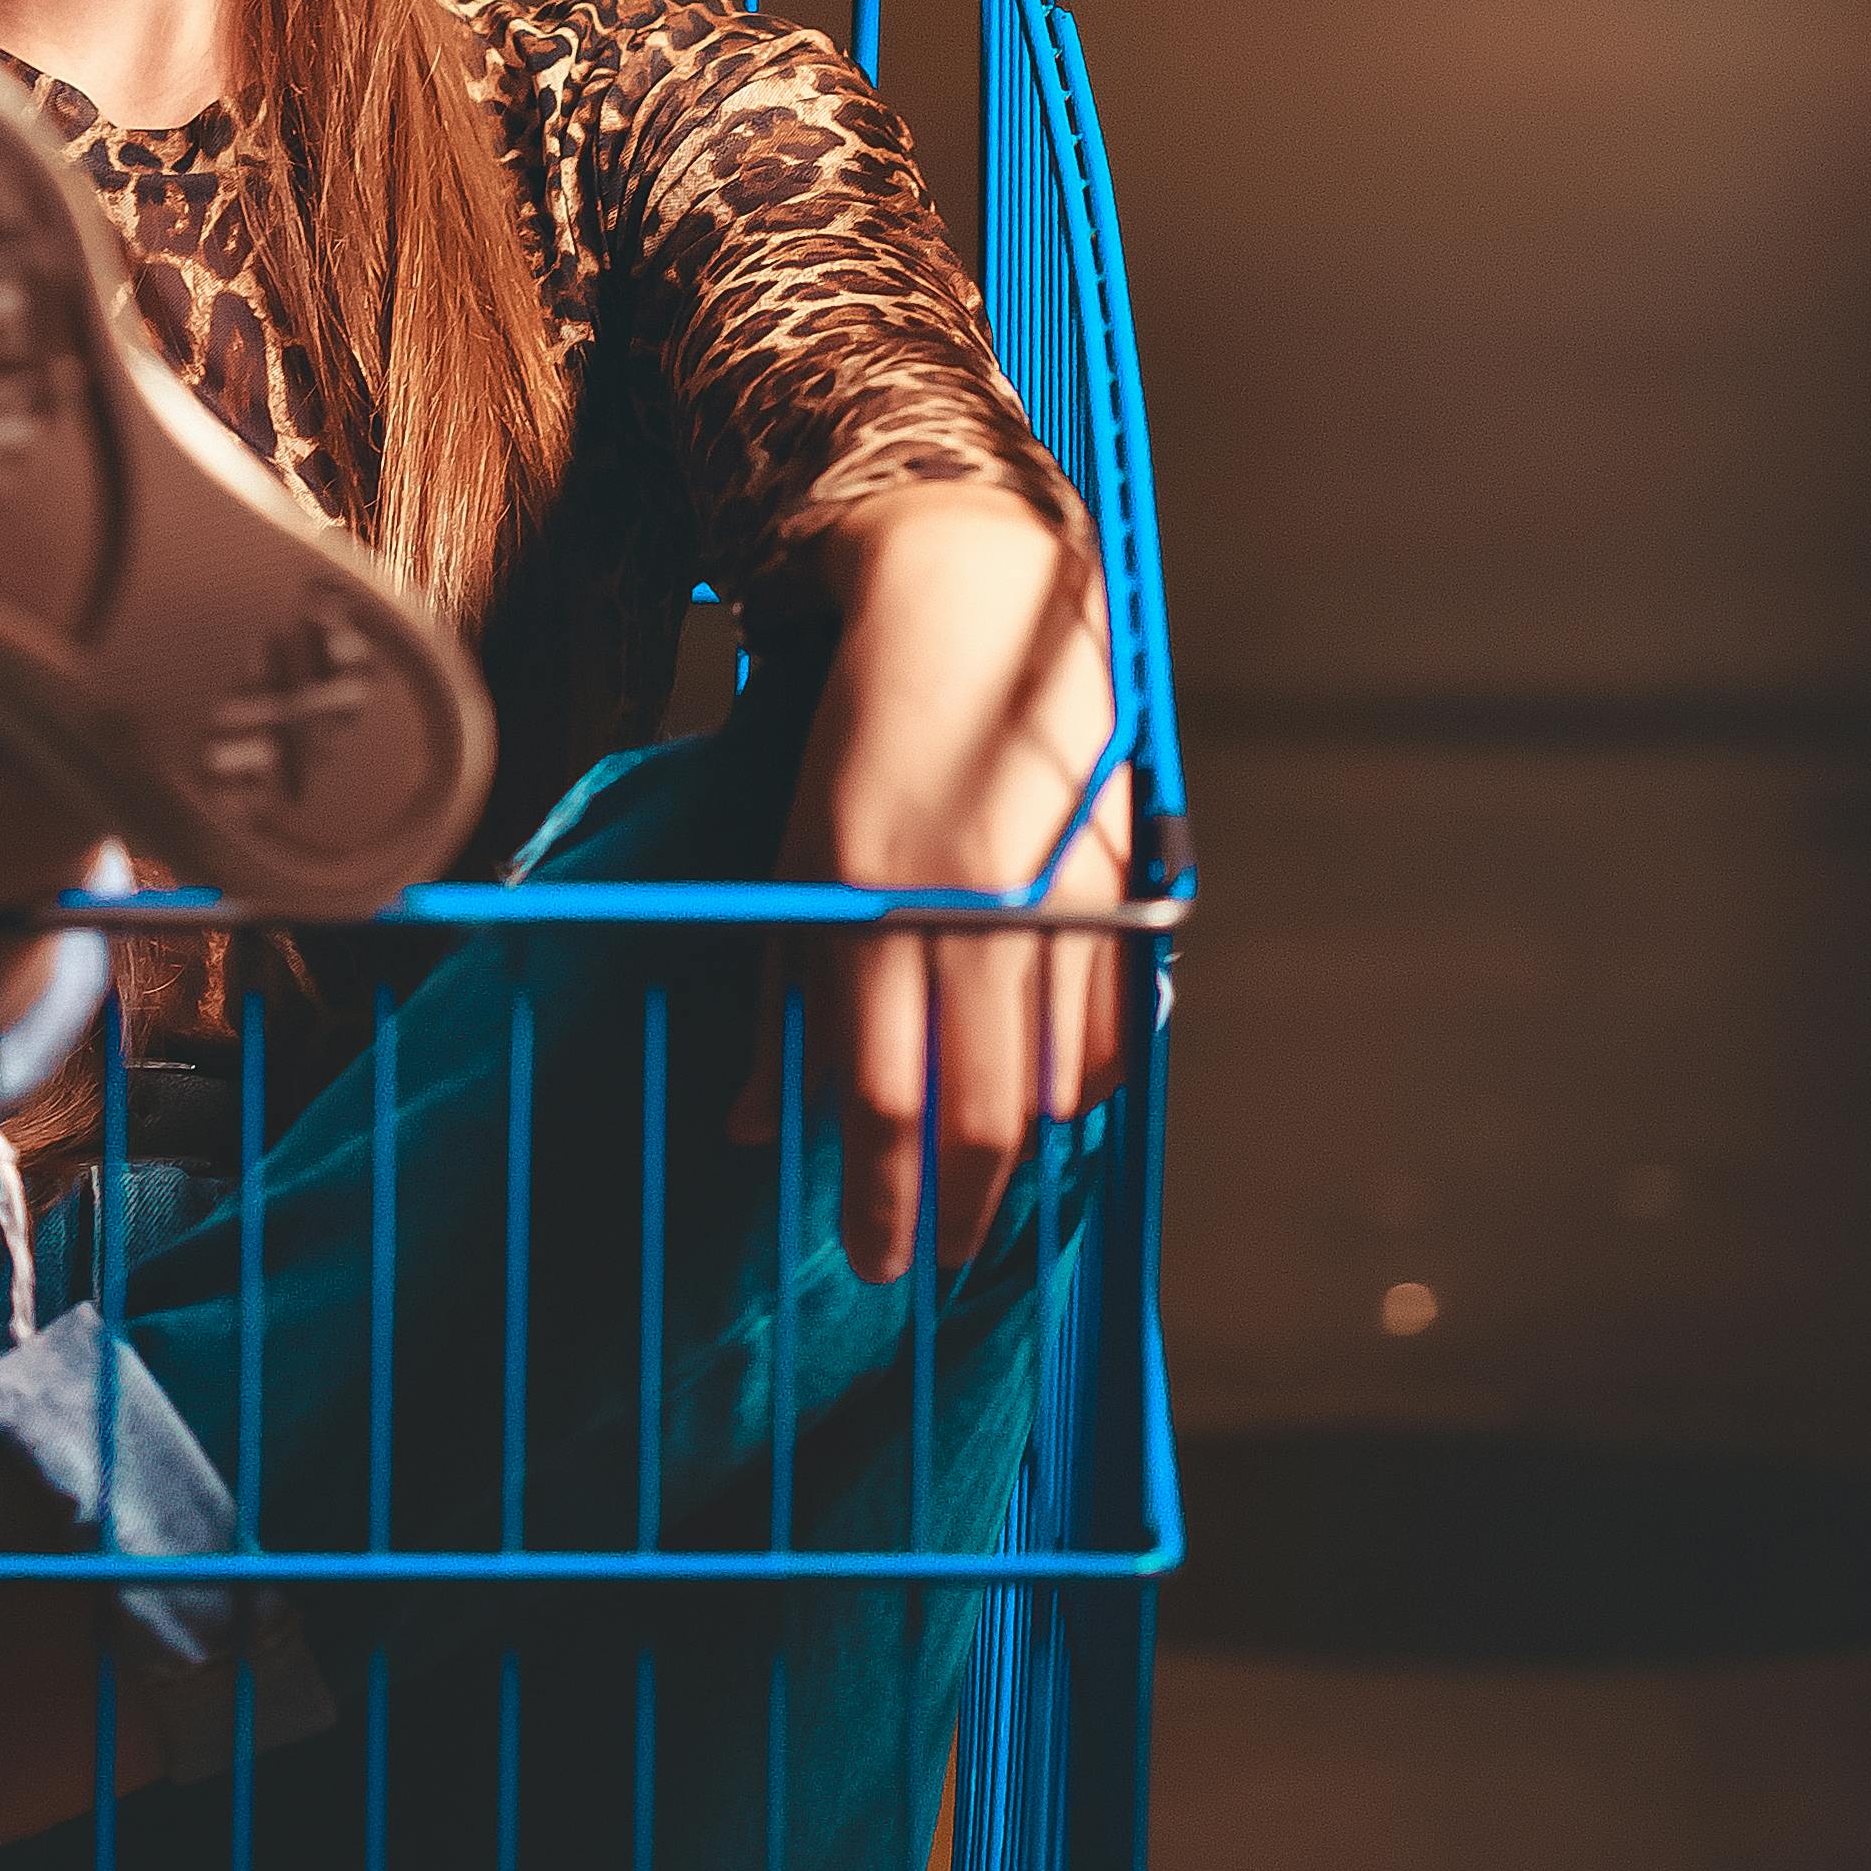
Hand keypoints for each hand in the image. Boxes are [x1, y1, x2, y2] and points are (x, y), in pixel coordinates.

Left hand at [729, 483, 1129, 1281]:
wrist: (971, 612)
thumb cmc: (863, 742)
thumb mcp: (797, 860)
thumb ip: (789, 996)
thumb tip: (758, 1126)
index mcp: (873, 905)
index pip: (881, 1100)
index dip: (878, 1198)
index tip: (870, 1258)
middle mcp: (969, 914)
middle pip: (974, 1115)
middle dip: (950, 1209)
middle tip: (928, 1258)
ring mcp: (1052, 905)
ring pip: (1049, 1087)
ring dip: (1014, 1159)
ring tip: (976, 1194)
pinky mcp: (1113, 889)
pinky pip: (1106, 1032)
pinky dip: (1075, 1089)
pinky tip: (1039, 1109)